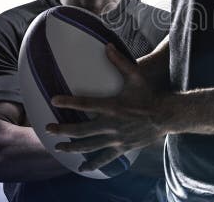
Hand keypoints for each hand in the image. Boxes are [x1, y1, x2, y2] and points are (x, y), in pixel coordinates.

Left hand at [46, 43, 171, 171]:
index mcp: (112, 106)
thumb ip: (120, 61)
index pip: (85, 103)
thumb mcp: (135, 76)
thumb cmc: (148, 94)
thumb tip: (107, 45)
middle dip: (63, 130)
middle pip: (81, 130)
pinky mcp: (122, 148)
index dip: (68, 101)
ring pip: (89, 146)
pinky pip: (104, 158)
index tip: (53, 100)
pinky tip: (83, 169)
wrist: (165, 116)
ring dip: (72, 147)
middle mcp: (111, 124)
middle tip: (48, 129)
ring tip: (59, 148)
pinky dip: (93, 164)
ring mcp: (116, 139)